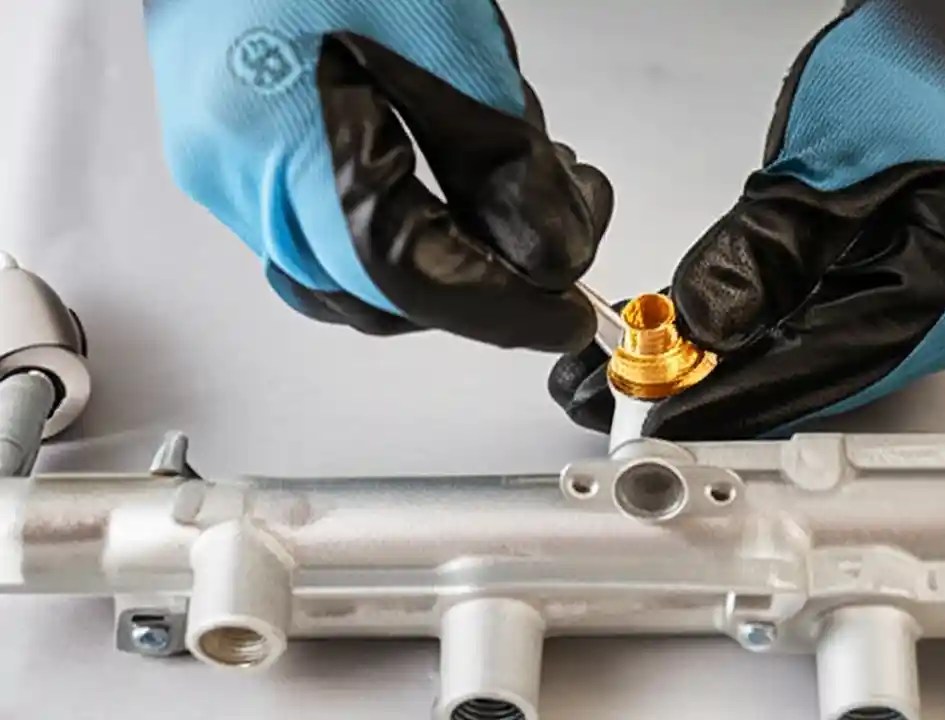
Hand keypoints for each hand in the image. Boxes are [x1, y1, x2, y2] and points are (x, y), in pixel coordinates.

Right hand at [145, 0, 611, 350]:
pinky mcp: (229, 168)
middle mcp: (235, 173)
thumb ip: (507, 157)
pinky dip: (397, 241)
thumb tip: (552, 255)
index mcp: (283, 133)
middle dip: (483, 284)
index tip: (562, 318)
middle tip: (551, 251)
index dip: (501, 309)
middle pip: (381, 294)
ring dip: (443, 265)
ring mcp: (223, 177)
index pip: (409, 276)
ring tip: (505, 206)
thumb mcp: (453, 39)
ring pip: (352, 282)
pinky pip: (320, 244)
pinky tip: (440, 207)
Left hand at [550, 0, 944, 438]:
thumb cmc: (917, 66)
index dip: (732, 400)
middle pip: (818, 378)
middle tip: (638, 396)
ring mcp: (937, 307)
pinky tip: (713, 336)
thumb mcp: (824, 154)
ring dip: (737, 364)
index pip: (820, 371)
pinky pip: (828, 330)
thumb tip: (706, 325)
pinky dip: (767, 335)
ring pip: (818, 361)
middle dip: (723, 387)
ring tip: (654, 370)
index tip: (663, 422)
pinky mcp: (909, 289)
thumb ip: (762, 247)